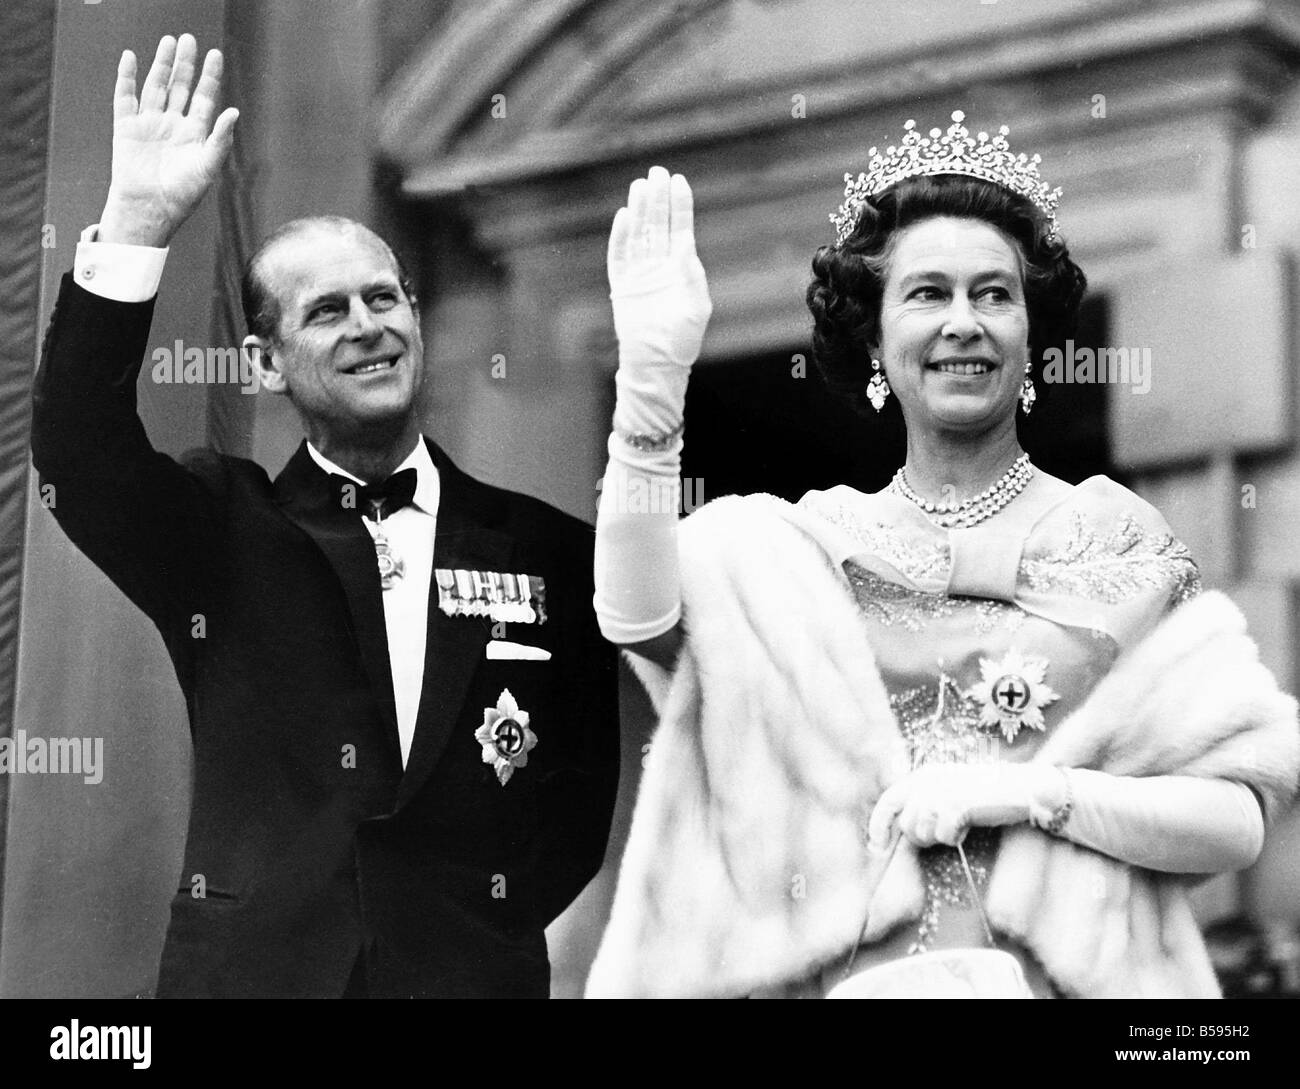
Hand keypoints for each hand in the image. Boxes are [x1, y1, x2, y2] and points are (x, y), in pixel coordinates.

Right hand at [98, 34, 238, 246]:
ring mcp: (149, 124)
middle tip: (188, 39)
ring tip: (168, 42)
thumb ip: (221, 139)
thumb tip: (234, 111)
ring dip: (161, 64)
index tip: (215, 54)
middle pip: (180, 86)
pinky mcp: (127, 127)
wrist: (150, 209)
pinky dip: (127, 77)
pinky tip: (132, 58)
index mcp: (195, 134)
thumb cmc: (182, 194)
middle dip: (185, 64)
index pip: (205, 98)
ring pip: (156, 86)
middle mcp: (173, 125)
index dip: (210, 76)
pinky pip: (126, 97)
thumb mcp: (208, 166)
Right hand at [607, 166, 711, 368]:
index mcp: (681, 268)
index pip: (680, 228)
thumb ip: (692, 275)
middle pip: (657, 224)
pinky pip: (619, 256)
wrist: (657, 364)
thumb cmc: (682, 340)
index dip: (679, 205)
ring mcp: (640, 275)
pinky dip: (620, 237)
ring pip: (638, 235)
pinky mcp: (622, 287)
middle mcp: (659, 266)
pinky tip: (624, 216)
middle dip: (658, 199)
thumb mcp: (697, 307)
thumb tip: (686, 243)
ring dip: (640, 210)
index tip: (678, 180)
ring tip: (640, 185)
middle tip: (657, 172)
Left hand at [867, 762, 1063, 848]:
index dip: (878, 825)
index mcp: (922, 775)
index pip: (887, 801)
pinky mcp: (956, 804)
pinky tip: (968, 826)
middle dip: (921, 837)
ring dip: (938, 837)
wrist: (1019, 787)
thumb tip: (903, 830)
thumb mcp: (948, 791)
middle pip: (906, 824)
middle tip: (944, 832)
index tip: (878, 846)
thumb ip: (925, 804)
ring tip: (958, 826)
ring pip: (921, 831)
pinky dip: (954, 837)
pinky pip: (943, 834)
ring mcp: (941, 791)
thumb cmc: (985, 794)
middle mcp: (927, 780)